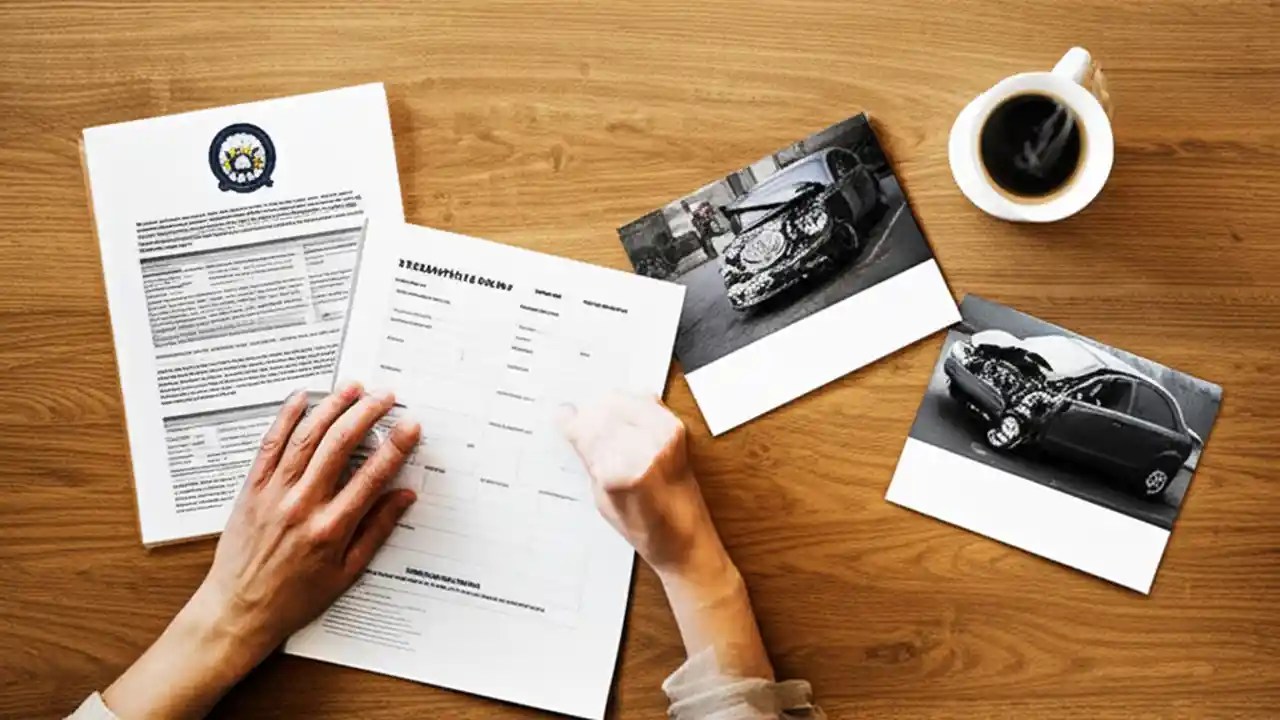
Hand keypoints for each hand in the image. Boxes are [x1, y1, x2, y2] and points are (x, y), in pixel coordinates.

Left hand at [101, 382, 419, 719]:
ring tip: (352, 387)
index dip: (395, 446)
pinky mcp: (252, 489)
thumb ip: (377, 529)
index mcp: (331, 529)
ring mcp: (274, 494)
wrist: (240, 609)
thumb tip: (404, 497)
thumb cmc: (295, 597)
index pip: (372, 476)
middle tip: (385, 396)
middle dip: (366, 414)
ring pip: (306, 438)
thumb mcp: (347, 572)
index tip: (410, 426)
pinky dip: (286, 418)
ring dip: (331, 407)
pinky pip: (270, 445)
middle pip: (339, 446)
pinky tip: (301, 398)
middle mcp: (302, 505)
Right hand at [560, 394, 772, 678]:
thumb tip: (572, 425)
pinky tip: (628, 423)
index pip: (582, 428)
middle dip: (589, 416)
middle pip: (601, 408)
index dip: (569, 421)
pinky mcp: (677, 429)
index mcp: (618, 473)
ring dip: (609, 409)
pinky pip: (644, 400)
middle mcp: (643, 449)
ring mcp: (664, 436)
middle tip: (585, 428)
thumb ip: (589, 459)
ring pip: (621, 399)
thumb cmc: (644, 528)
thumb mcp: (601, 500)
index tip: (562, 417)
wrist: (686, 537)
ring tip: (607, 429)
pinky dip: (632, 407)